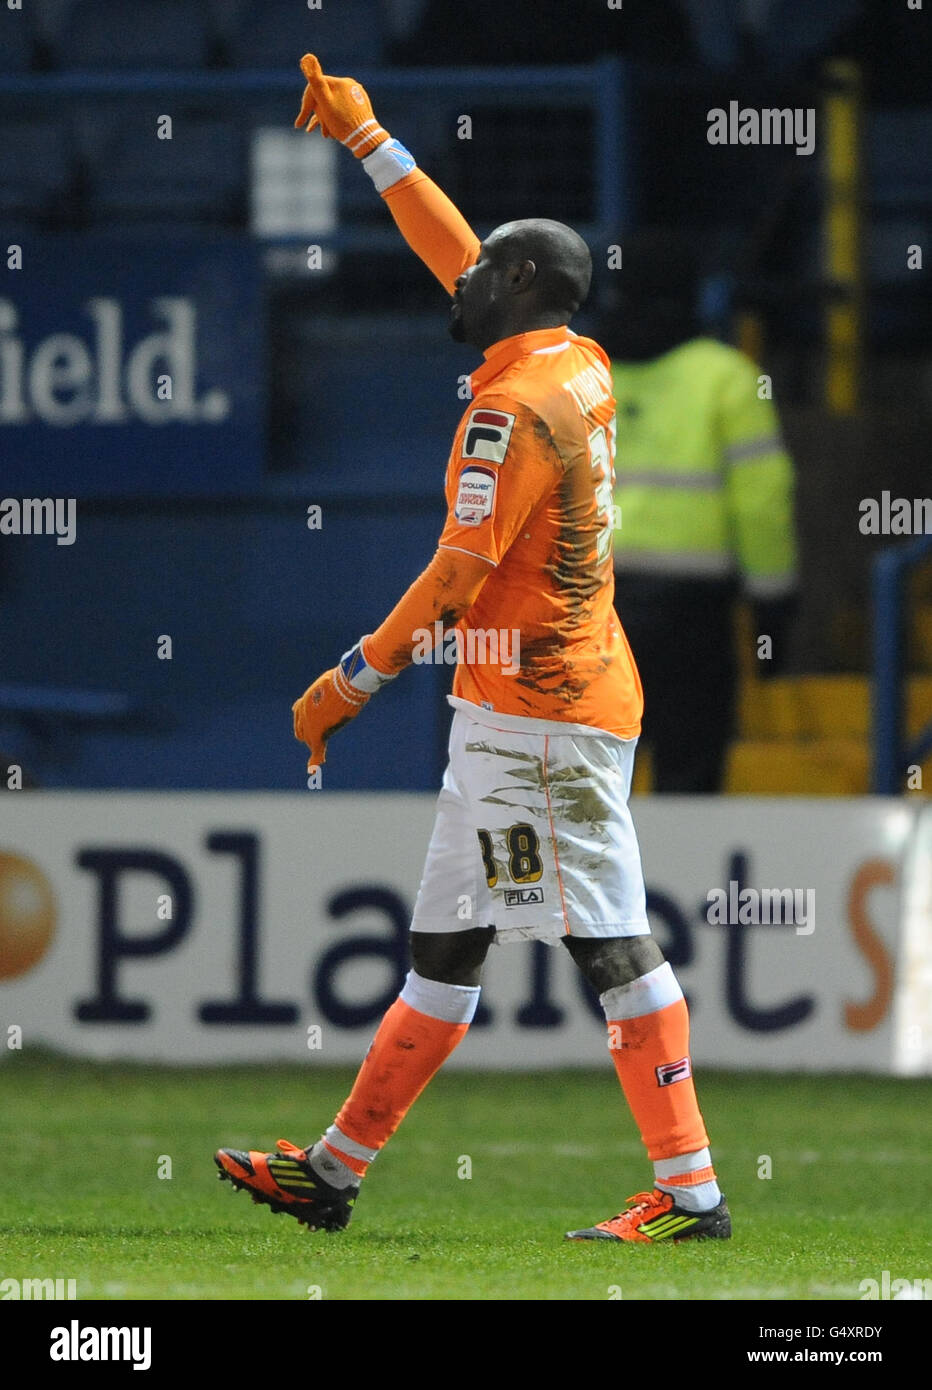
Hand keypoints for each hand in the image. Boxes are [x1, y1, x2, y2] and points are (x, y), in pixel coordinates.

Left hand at [292, 639, 395, 769]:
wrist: (349, 682)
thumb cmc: (349, 676)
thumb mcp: (341, 676)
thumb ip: (343, 678)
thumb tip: (364, 655)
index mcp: (306, 698)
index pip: (298, 714)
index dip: (303, 723)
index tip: (307, 731)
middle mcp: (303, 710)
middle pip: (301, 729)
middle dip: (308, 736)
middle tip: (317, 745)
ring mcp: (309, 721)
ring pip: (309, 739)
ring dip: (315, 747)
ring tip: (317, 758)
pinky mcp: (318, 731)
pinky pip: (316, 749)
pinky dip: (315, 759)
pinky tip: (315, 767)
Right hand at [294, 52, 388, 157]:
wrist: (365, 138)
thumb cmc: (342, 122)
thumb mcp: (325, 102)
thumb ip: (315, 81)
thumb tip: (307, 57)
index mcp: (340, 82)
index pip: (316, 88)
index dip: (306, 105)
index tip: (300, 122)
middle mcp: (350, 85)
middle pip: (325, 98)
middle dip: (317, 115)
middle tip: (311, 130)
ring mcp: (357, 94)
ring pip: (334, 104)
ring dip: (326, 119)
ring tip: (325, 134)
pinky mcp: (361, 105)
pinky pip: (344, 109)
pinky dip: (337, 118)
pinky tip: (334, 130)